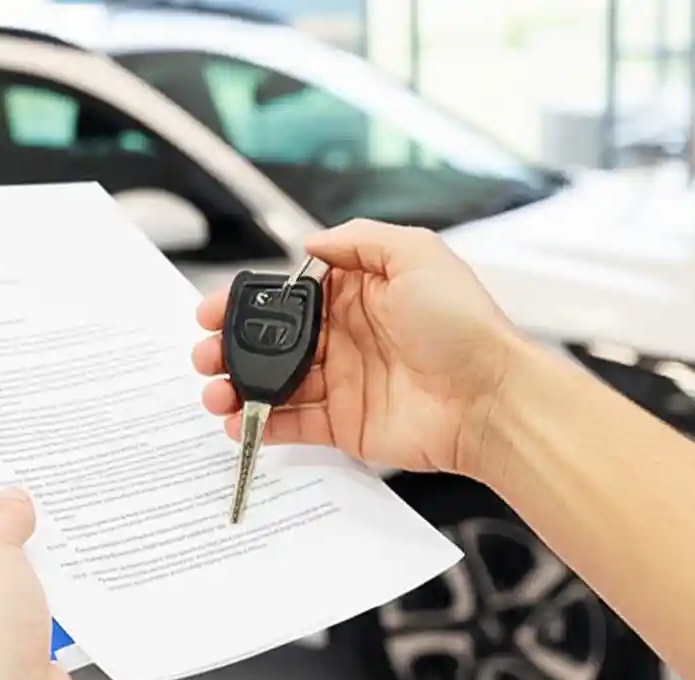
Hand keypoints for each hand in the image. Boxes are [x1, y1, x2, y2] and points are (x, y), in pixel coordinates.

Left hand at [0, 489, 76, 679]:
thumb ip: (0, 513)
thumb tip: (13, 503)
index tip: (3, 479)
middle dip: (11, 534)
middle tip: (39, 510)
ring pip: (8, 586)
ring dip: (36, 571)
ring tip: (61, 548)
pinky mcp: (4, 659)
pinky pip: (32, 618)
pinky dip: (53, 605)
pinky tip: (73, 588)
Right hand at [193, 219, 523, 475]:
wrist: (490, 397)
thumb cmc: (463, 325)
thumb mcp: (417, 255)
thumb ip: (360, 242)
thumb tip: (311, 240)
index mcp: (358, 293)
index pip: (288, 297)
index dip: (247, 303)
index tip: (213, 310)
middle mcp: (346, 336)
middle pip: (272, 342)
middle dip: (230, 347)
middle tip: (204, 355)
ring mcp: (343, 382)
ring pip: (275, 384)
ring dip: (237, 387)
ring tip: (213, 391)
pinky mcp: (346, 424)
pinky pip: (294, 424)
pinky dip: (262, 424)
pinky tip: (238, 421)